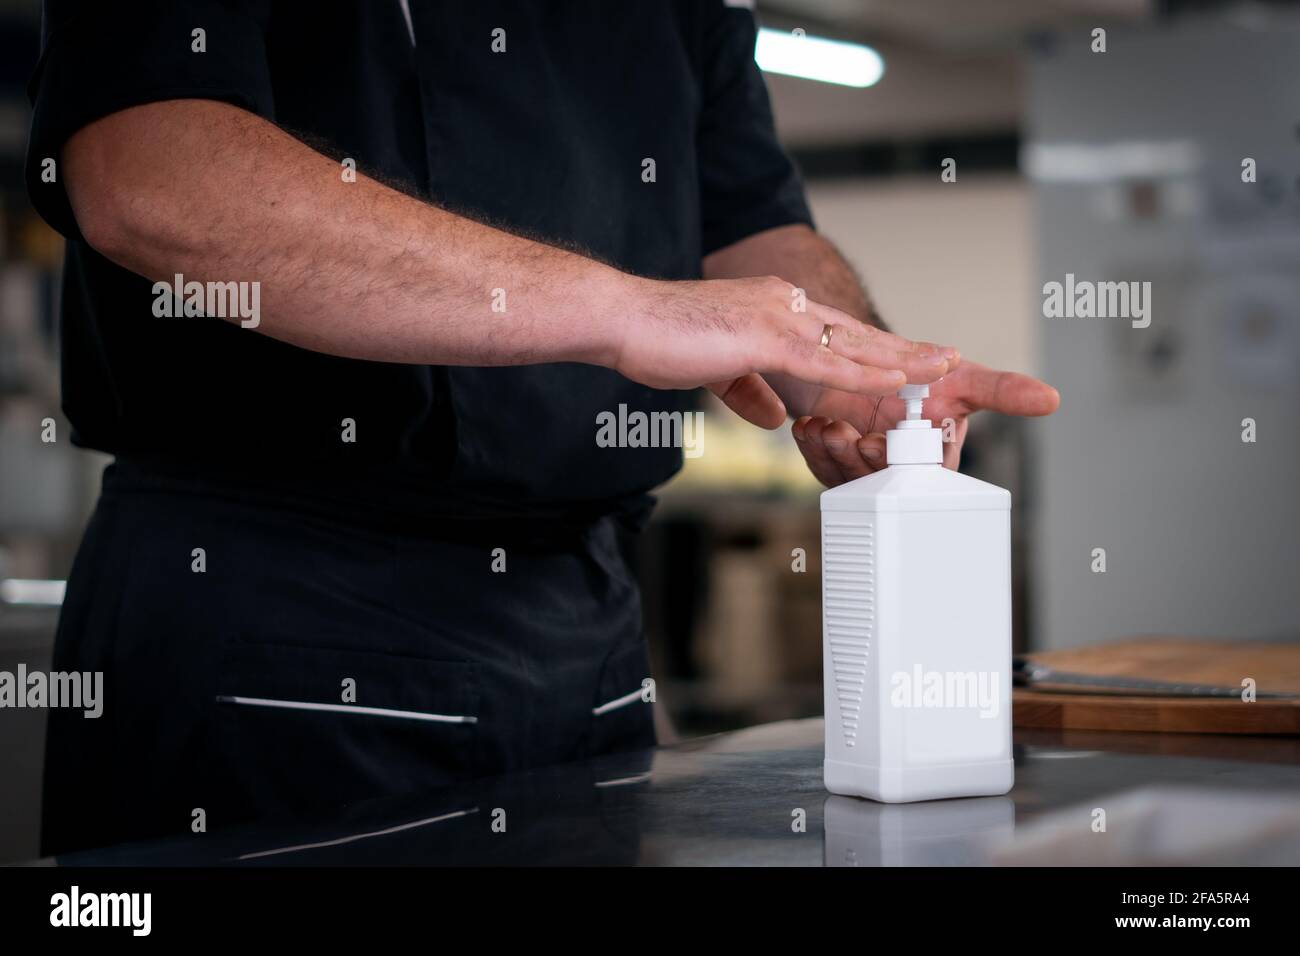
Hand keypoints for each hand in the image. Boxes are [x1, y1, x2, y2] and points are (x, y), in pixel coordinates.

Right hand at [614, 275, 957, 427]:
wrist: (625, 319)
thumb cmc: (660, 337)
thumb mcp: (715, 367)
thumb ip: (748, 389)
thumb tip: (775, 416)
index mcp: (774, 310)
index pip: (837, 333)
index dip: (877, 349)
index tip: (911, 360)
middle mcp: (785, 306)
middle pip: (857, 334)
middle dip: (906, 350)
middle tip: (949, 359)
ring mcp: (777, 319)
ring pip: (852, 344)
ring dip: (902, 358)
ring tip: (942, 368)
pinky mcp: (763, 338)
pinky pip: (824, 362)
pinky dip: (863, 373)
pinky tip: (894, 380)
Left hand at [791, 360, 1060, 485]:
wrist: (882, 361)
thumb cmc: (926, 374)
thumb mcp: (963, 378)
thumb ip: (1005, 390)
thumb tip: (1052, 398)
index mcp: (933, 460)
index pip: (913, 479)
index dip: (891, 464)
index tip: (874, 441)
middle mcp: (901, 469)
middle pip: (874, 481)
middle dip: (854, 458)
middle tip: (838, 431)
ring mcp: (868, 468)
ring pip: (844, 476)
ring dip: (830, 452)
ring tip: (822, 424)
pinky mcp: (837, 464)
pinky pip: (820, 465)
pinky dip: (811, 446)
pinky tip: (809, 423)